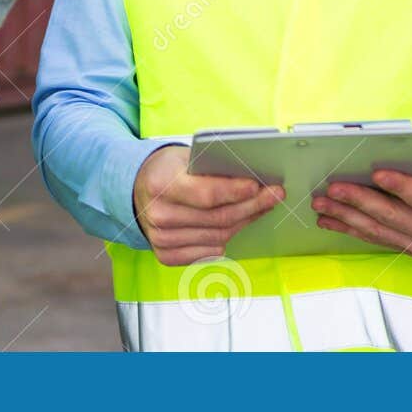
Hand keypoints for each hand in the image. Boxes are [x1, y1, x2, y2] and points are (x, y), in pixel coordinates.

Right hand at [133, 145, 284, 265]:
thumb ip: (213, 167)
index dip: (237, 192)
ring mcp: (161, 238)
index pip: (207, 194)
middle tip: (273, 196)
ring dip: (243, 223)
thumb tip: (253, 179)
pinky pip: (207, 253)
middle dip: (252, 207)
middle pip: (218, 218)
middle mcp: (159, 215)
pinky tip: (236, 225)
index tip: (259, 186)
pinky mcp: (165, 255)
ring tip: (259, 208)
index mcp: (160, 185)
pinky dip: (226, 240)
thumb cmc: (167, 169)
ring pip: (218, 238)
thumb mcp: (185, 157)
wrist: (137, 188)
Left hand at [310, 155, 411, 268]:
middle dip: (358, 201)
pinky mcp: (410, 247)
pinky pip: (376, 238)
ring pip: (377, 229)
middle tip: (332, 188)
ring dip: (345, 217)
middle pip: (391, 216)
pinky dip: (350, 229)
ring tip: (320, 205)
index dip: (401, 187)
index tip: (378, 173)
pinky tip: (329, 222)